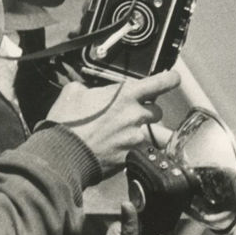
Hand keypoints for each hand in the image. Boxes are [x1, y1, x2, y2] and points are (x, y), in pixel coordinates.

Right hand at [47, 68, 181, 179]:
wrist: (62, 153)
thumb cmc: (66, 122)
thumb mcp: (73, 92)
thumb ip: (91, 88)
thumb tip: (93, 91)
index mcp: (124, 95)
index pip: (160, 83)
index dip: (170, 79)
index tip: (173, 78)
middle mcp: (135, 116)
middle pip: (156, 111)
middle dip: (146, 112)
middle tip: (127, 114)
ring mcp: (135, 137)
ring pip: (146, 132)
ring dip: (134, 131)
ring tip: (114, 134)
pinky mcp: (132, 156)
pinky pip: (136, 150)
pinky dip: (126, 149)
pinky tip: (110, 148)